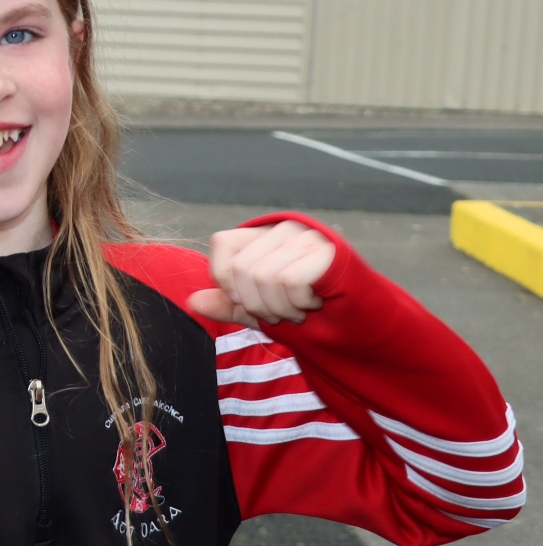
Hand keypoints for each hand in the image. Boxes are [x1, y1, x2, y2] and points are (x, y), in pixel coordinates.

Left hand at [185, 220, 334, 326]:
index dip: (224, 279)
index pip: (221, 243)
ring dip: (279, 308)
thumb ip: (226, 304)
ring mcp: (306, 236)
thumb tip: (193, 302)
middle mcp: (281, 229)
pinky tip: (313, 303)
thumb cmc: (299, 307)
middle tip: (278, 313)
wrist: (352, 316)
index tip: (244, 299)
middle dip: (255, 304)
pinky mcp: (328, 250)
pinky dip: (298, 303)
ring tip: (297, 310)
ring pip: (264, 277)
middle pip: (241, 268)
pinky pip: (291, 281)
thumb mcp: (256, 308)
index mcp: (260, 236)